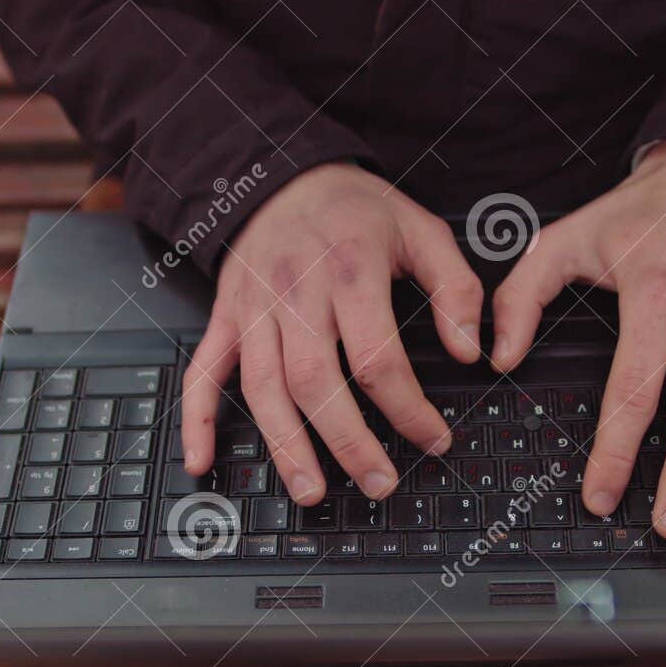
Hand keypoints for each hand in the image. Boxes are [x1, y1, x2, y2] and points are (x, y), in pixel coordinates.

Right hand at [181, 163, 484, 504]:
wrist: (283, 174)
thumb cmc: (354, 208)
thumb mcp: (420, 229)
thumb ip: (454, 288)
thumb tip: (469, 351)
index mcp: (349, 272)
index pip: (378, 358)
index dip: (409, 409)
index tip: (435, 439)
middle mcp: (296, 294)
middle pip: (317, 382)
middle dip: (349, 442)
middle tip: (380, 484)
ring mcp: (254, 309)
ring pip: (263, 388)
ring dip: (286, 447)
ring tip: (312, 492)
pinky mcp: (226, 317)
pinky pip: (202, 371)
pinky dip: (196, 419)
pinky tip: (202, 461)